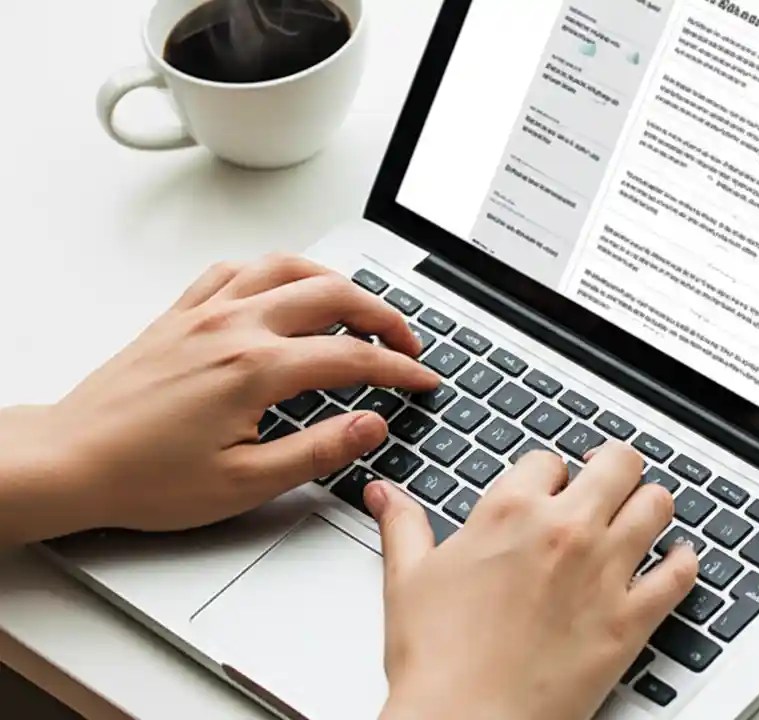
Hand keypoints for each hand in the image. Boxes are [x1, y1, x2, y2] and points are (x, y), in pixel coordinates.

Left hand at [0, 254, 436, 544]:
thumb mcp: (244, 483)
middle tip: (405, 342)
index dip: (400, 368)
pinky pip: (236, 270)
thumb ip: (318, 450)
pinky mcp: (180, 315)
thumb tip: (371, 425)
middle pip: (332, 295)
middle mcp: (233, 328)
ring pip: (287, 268)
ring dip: (335, 280)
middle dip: (382, 316)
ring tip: (360, 306)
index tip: (423, 378)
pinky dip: (274, 271)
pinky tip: (284, 287)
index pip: (353, 356)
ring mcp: (205, 314)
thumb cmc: (144, 477)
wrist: (69, 462)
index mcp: (255, 368)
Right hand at [370, 443, 698, 719]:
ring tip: (641, 516)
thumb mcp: (406, 581)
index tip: (550, 490)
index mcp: (510, 511)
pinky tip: (674, 561)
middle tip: (608, 484)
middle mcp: (565, 530)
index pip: (550, 459)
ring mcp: (604, 572)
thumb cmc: (435, 661)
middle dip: (614, 469)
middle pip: (619, 463)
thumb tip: (385, 495)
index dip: (551, 474)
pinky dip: (684, 562)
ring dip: (650, 506)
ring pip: (657, 504)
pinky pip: (681, 572)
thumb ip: (403, 526)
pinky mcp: (631, 618)